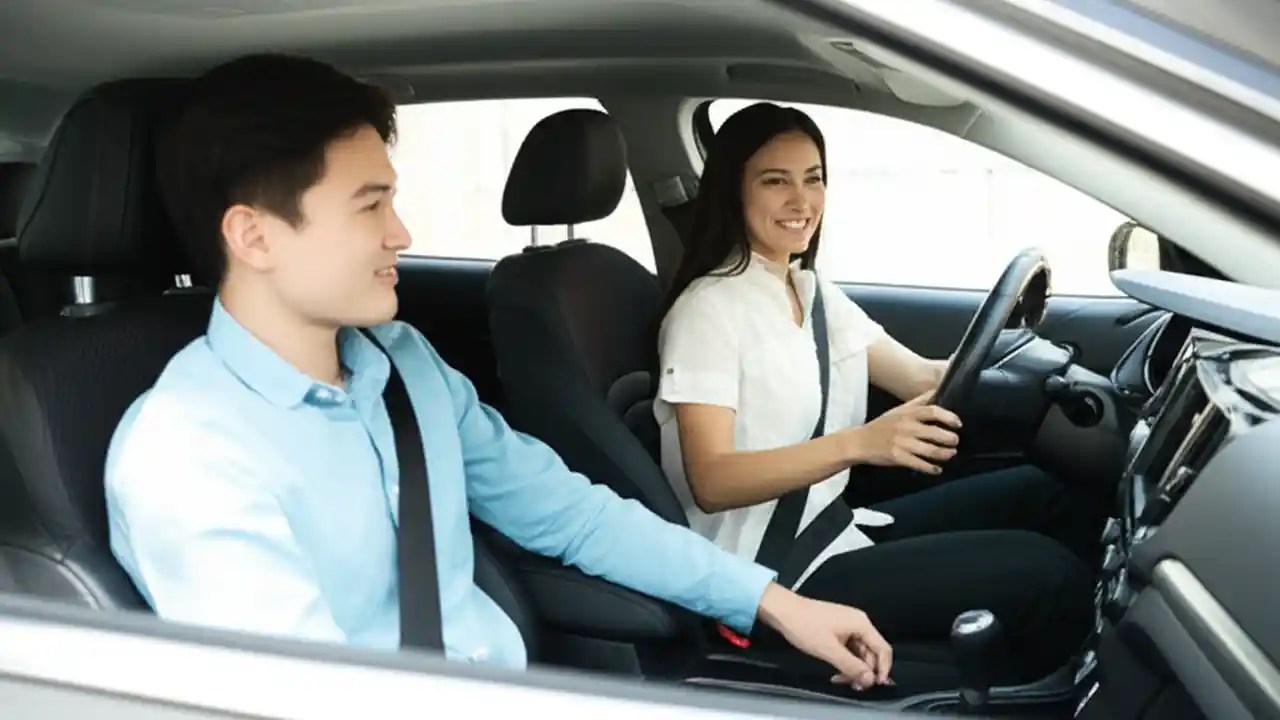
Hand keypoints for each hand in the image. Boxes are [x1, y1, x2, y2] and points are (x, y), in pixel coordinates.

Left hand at [756, 583, 893, 690]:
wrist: (782, 610)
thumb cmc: (804, 626)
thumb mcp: (829, 650)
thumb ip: (851, 666)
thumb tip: (870, 680)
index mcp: (861, 624)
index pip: (883, 650)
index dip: (883, 669)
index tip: (875, 685)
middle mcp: (858, 622)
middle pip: (872, 652)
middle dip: (864, 671)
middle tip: (852, 686)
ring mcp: (847, 625)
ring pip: (859, 652)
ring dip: (853, 667)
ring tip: (839, 679)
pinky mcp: (838, 628)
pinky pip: (849, 648)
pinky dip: (845, 660)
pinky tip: (835, 670)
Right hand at [849, 390, 961, 474]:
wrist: (859, 442)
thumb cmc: (882, 425)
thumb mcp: (899, 409)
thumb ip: (919, 401)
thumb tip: (938, 390)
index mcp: (907, 414)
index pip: (933, 411)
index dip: (949, 417)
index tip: (958, 423)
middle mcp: (906, 427)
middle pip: (935, 433)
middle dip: (950, 439)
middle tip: (955, 442)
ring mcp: (902, 443)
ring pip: (930, 450)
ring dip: (945, 454)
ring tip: (950, 454)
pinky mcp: (898, 457)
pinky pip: (919, 464)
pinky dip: (931, 468)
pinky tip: (937, 469)